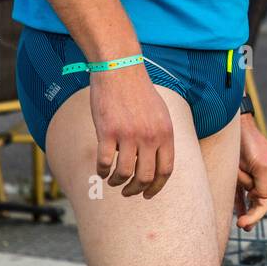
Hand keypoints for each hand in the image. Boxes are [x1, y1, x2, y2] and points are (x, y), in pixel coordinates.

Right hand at [90, 65, 174, 197]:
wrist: (120, 70)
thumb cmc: (139, 92)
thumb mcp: (160, 114)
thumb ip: (161, 137)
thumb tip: (157, 163)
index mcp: (166, 132)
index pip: (166, 170)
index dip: (156, 187)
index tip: (147, 195)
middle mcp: (150, 136)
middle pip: (145, 177)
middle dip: (135, 190)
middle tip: (127, 192)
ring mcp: (129, 134)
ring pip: (124, 174)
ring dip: (117, 182)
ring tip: (112, 180)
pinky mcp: (108, 132)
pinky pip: (104, 163)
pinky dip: (101, 172)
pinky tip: (100, 170)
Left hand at [234, 115, 266, 229]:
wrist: (230, 126)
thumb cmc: (249, 144)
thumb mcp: (262, 166)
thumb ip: (264, 186)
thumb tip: (261, 201)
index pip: (265, 202)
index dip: (255, 215)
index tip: (243, 223)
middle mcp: (262, 176)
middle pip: (254, 200)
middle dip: (247, 207)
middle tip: (242, 225)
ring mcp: (249, 175)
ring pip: (243, 196)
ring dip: (239, 198)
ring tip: (241, 213)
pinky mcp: (236, 173)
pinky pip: (237, 193)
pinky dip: (238, 203)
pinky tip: (239, 215)